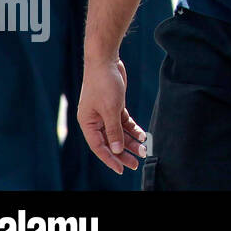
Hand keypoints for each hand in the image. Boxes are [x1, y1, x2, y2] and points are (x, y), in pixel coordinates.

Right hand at [77, 58, 147, 173]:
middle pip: (110, 141)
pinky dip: (132, 128)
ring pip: (118, 132)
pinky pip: (123, 122)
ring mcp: (105, 113)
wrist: (106, 61)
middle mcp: (95, 120)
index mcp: (88, 123)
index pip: (99, 147)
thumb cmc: (104, 83)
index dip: (110, 159)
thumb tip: (117, 149)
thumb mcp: (111, 109)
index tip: (121, 169)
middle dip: (123, 152)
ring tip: (142, 150)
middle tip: (136, 163)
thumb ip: (114, 130)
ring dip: (130, 141)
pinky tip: (141, 135)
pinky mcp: (114, 106)